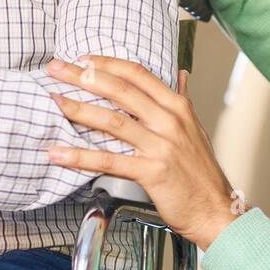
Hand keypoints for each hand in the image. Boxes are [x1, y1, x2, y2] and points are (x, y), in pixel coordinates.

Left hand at [43, 56, 242, 248]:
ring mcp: (161, 146)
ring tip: (54, 103)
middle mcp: (169, 121)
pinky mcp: (151, 172)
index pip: (138, 74)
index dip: (108, 63)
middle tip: (56, 69)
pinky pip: (109, 161)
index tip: (83, 59)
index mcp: (178, 107)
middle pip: (120, 90)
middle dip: (83, 76)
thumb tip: (182, 75)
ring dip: (78, 110)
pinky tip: (59, 153)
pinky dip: (80, 156)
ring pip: (112, 121)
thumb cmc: (202, 173)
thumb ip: (183, 100)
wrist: (215, 209)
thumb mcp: (196, 129)